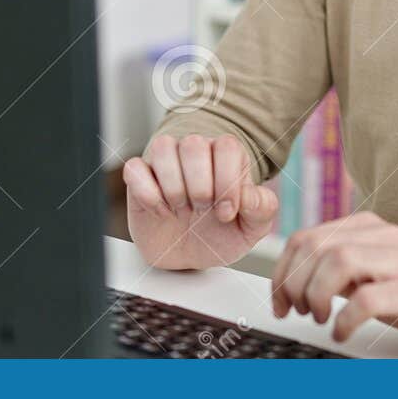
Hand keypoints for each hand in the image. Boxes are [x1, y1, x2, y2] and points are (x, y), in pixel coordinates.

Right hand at [122, 133, 279, 270]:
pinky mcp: (139, 177)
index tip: (226, 213)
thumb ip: (262, 209)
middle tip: (202, 209)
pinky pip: (135, 168)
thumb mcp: (251, 228)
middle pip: (194, 143)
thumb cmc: (219, 234)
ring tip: (181, 208)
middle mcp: (195, 152)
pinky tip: (160, 211)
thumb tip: (250, 195)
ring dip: (173, 186)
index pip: (227, 147)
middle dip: (200, 186)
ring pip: (163, 147)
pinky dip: (147, 193)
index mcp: (226, 157)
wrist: (188, 255)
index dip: (227, 182)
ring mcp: (164, 162)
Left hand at [269, 211, 397, 356]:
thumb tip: (293, 277)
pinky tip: (342, 331)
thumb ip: (339, 269)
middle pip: (317, 246)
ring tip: (318, 318)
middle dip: (294, 283)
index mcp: (371, 228)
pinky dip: (344, 319)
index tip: (279, 299)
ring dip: (316, 294)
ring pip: (338, 261)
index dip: (283, 270)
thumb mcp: (374, 275)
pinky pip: (366, 298)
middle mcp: (386, 238)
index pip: (309, 237)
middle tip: (296, 311)